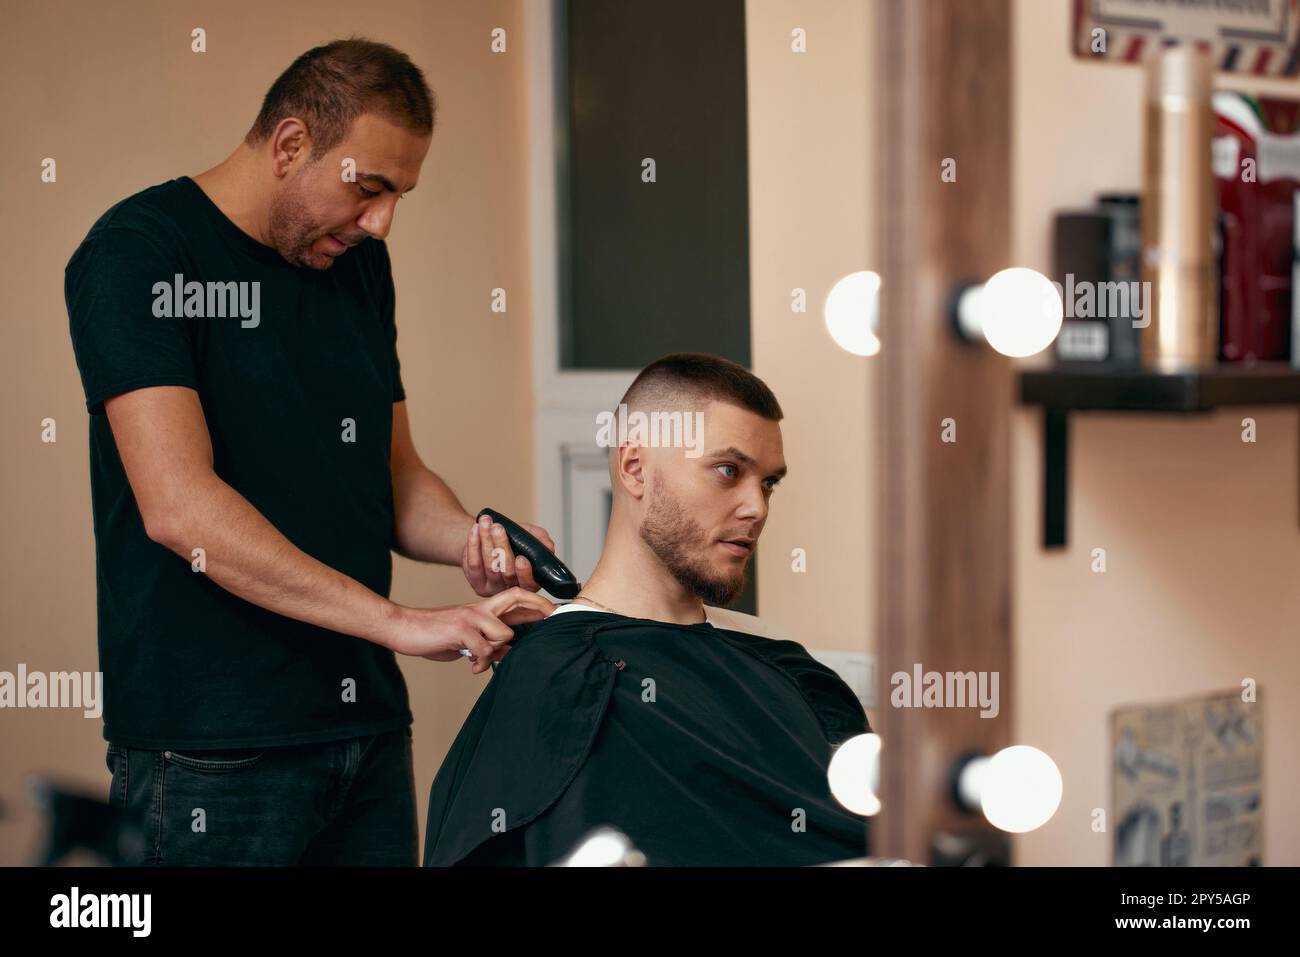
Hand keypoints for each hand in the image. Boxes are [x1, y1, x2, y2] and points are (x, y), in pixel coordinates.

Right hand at [385, 588, 555, 673]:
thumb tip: (506, 654)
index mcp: (482, 609)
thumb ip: (486, 641)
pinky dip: (481, 662)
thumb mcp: (464, 637)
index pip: (514, 598)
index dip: (536, 602)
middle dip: (538, 608)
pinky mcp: (460, 631)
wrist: (404, 627)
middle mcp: (479, 609)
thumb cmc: (434, 633)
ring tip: (481, 660)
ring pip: (504, 634)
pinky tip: (472, 666)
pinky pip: (484, 650)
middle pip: (515, 598)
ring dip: (498, 651)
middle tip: (551, 619)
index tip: (554, 611)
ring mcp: (471, 618)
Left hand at [461, 513, 557, 596]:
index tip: (522, 558)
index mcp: (529, 581)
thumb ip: (541, 541)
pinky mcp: (476, 583)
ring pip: (489, 566)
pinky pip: (473, 565)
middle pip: (507, 572)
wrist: (490, 539)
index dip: (525, 573)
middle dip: (502, 547)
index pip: (529, 583)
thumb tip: (549, 548)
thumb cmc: (514, 540)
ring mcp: (493, 587)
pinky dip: (473, 544)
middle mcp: (511, 588)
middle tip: (498, 528)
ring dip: (486, 541)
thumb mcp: (531, 537)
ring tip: (486, 522)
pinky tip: (476, 530)